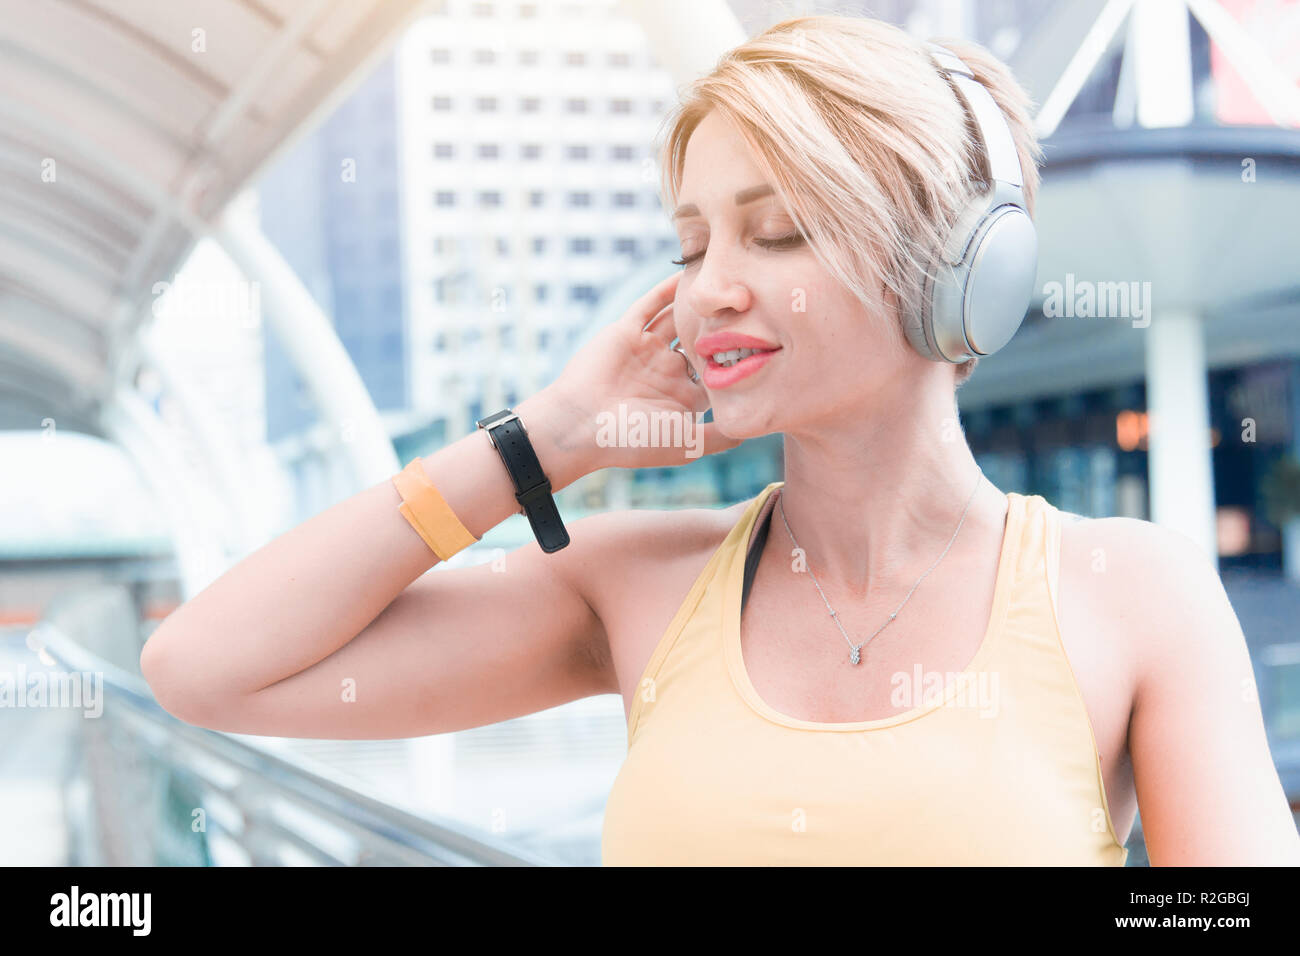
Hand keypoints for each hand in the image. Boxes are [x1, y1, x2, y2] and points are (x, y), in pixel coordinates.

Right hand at [522, 271, 742, 475]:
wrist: (581, 426)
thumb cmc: (634, 439)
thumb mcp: (687, 444)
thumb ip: (720, 437)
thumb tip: (755, 430)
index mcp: (681, 397)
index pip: (717, 371)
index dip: (739, 358)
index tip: (768, 340)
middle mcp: (665, 370)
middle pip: (701, 340)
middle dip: (723, 325)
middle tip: (754, 302)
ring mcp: (645, 349)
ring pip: (677, 319)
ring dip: (697, 303)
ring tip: (724, 281)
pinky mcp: (625, 331)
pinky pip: (649, 305)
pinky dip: (667, 289)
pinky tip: (690, 273)